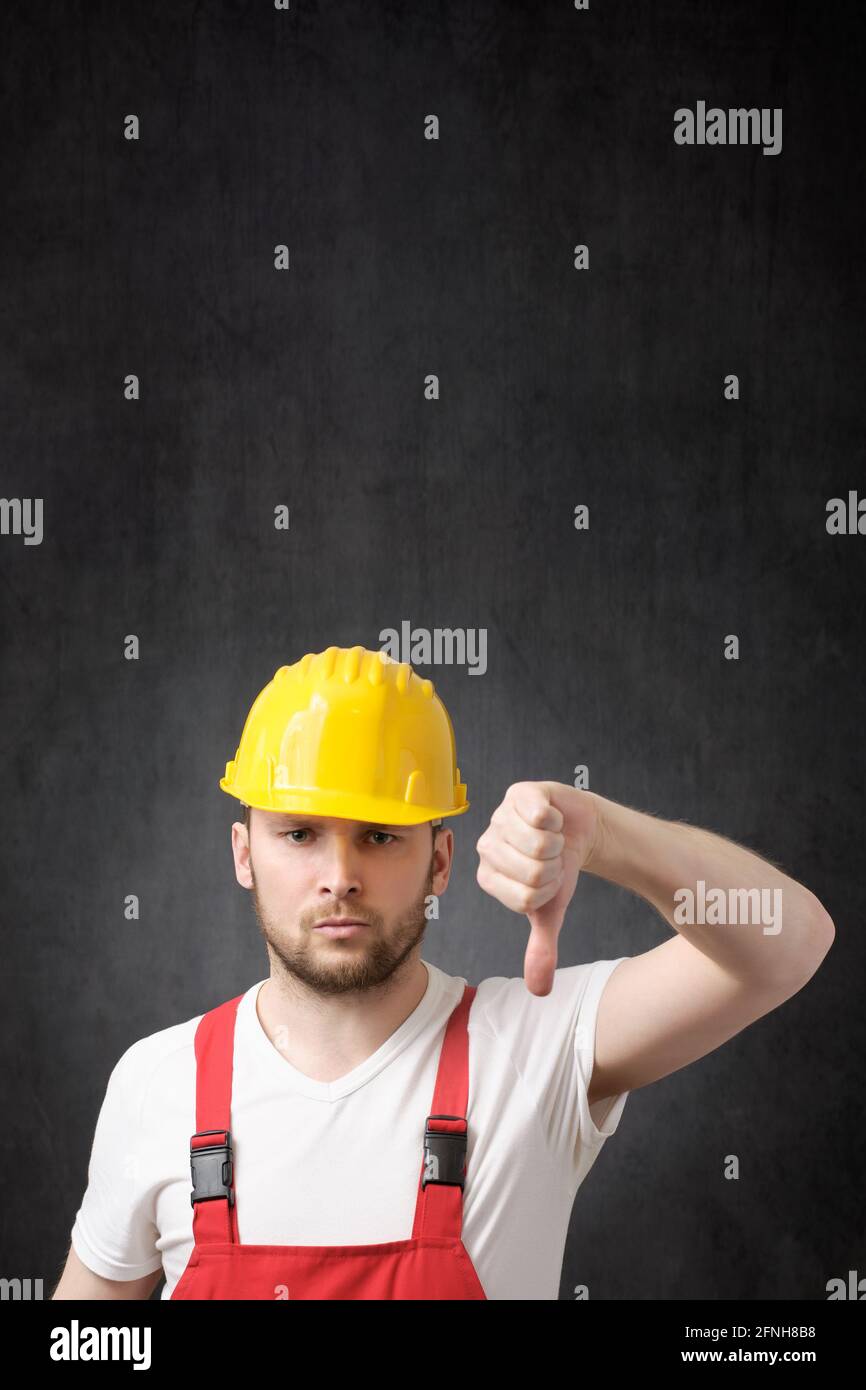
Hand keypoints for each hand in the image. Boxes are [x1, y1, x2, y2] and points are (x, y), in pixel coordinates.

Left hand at [475, 781, 599, 995]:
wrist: (577, 831)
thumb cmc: (558, 869)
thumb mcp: (551, 909)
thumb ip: (541, 948)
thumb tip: (540, 990)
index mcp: (488, 877)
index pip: (525, 897)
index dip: (548, 890)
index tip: (547, 880)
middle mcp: (487, 845)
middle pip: (533, 870)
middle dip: (555, 867)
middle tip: (551, 858)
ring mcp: (501, 816)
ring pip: (539, 843)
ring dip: (558, 843)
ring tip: (552, 838)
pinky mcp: (519, 793)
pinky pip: (542, 814)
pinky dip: (558, 819)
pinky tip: (552, 818)